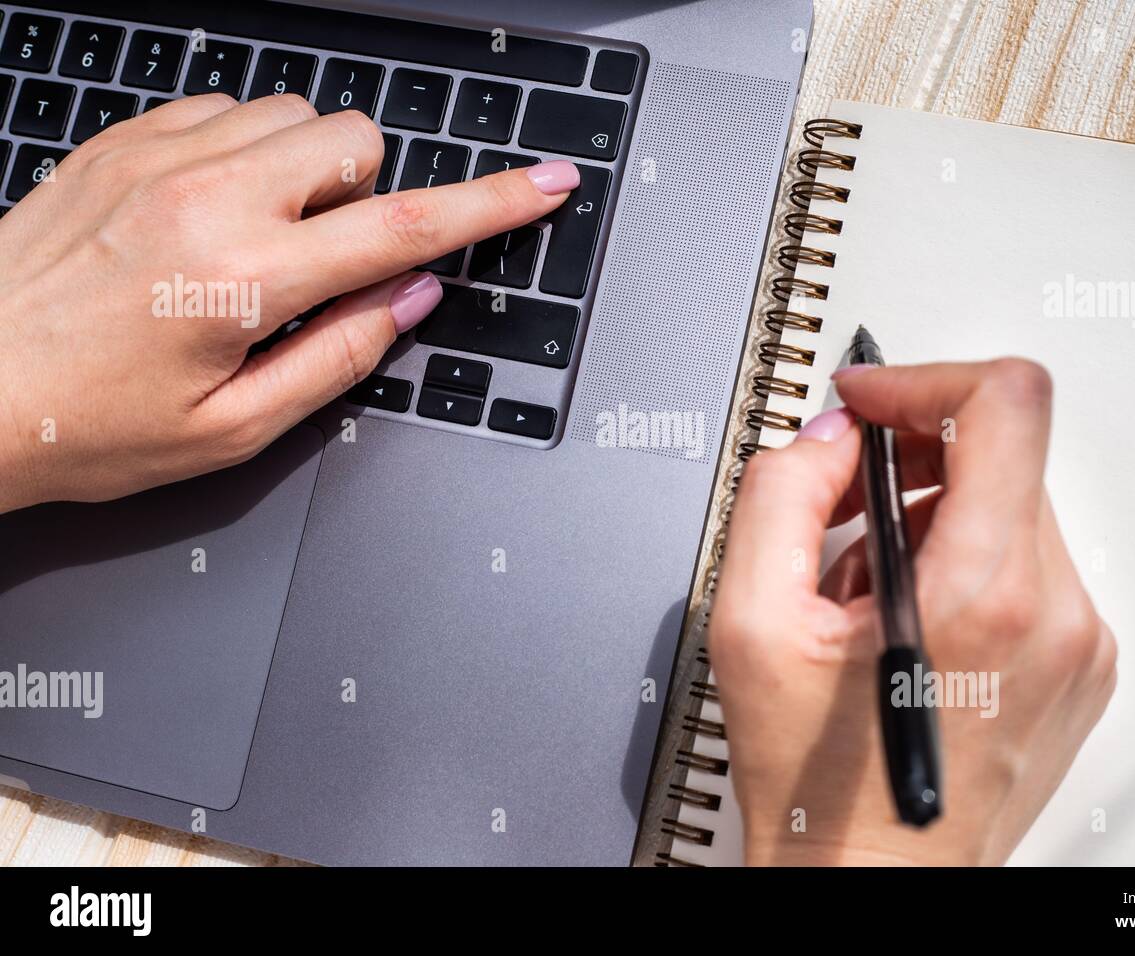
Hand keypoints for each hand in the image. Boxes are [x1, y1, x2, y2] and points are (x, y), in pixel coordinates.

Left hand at [0, 94, 577, 512]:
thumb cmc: (88, 421)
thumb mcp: (233, 428)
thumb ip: (339, 358)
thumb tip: (409, 300)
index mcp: (242, 277)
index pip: (403, 228)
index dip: (491, 205)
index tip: (543, 185)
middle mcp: (204, 196)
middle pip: (354, 139)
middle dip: (369, 192)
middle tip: (326, 259)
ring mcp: (156, 155)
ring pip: (295, 114)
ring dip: (309, 170)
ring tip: (262, 239)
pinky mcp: (121, 138)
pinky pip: (226, 106)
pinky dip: (247, 149)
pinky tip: (212, 209)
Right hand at [710, 358, 1116, 865]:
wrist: (871, 878)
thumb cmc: (824, 790)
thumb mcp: (753, 626)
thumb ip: (780, 498)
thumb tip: (825, 440)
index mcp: (987, 593)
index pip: (1007, 402)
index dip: (923, 379)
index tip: (869, 403)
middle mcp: (1057, 613)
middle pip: (1003, 453)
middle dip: (910, 461)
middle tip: (839, 515)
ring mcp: (1080, 643)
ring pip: (1010, 507)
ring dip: (931, 519)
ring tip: (864, 595)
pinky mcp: (1080, 663)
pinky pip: (1026, 564)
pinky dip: (961, 564)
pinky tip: (904, 623)